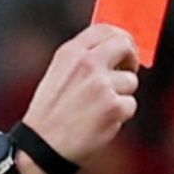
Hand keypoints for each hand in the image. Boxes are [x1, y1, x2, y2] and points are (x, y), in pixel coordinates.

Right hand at [25, 24, 141, 165]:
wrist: (43, 144)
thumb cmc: (50, 113)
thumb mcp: (58, 73)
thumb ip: (82, 58)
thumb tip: (112, 49)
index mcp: (70, 52)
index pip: (104, 29)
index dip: (120, 37)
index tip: (126, 46)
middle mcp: (87, 64)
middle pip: (125, 46)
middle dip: (131, 58)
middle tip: (128, 70)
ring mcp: (102, 85)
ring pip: (130, 81)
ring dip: (121, 94)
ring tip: (99, 107)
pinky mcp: (114, 107)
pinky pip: (130, 104)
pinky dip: (121, 114)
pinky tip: (102, 120)